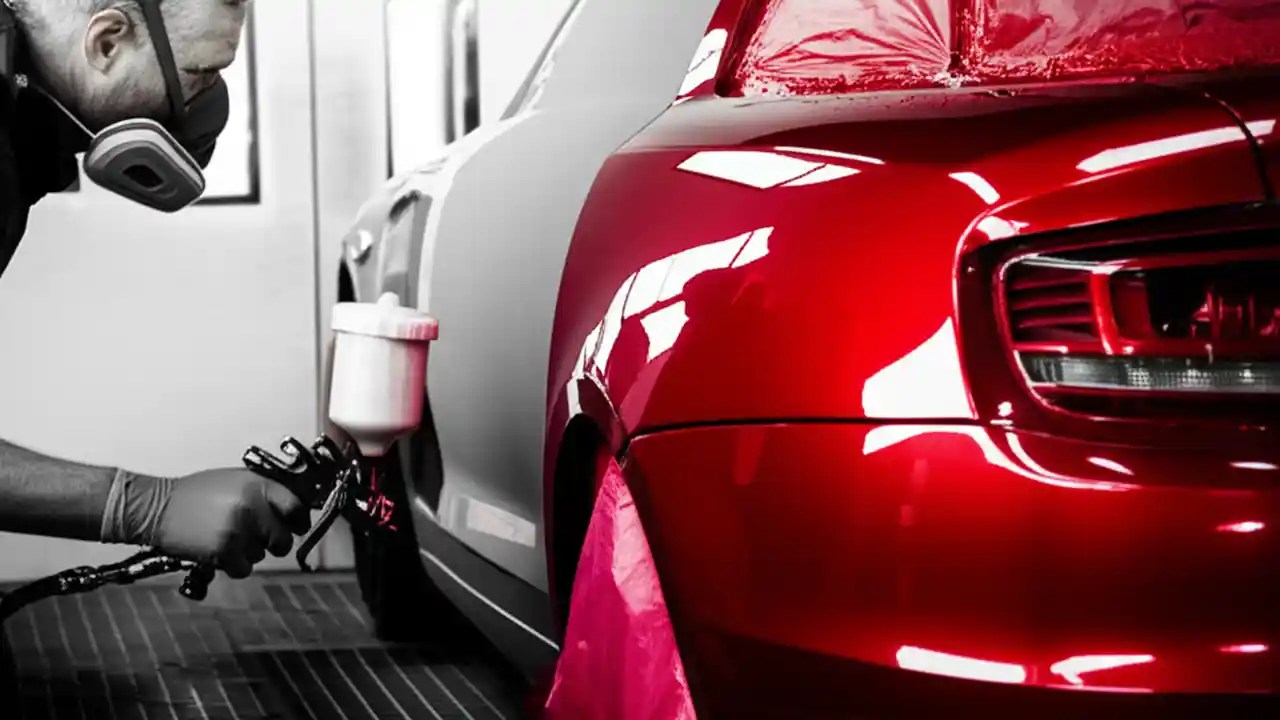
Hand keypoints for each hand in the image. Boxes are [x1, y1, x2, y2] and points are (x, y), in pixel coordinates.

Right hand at [151, 469, 311, 577]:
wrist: (155, 507)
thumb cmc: (196, 494)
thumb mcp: (235, 481)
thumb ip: (264, 492)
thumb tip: (295, 509)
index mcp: (258, 484)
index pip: (297, 506)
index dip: (299, 520)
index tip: (297, 526)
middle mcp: (253, 506)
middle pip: (284, 539)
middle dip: (274, 543)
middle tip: (257, 538)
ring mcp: (239, 530)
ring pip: (262, 556)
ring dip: (249, 553)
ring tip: (225, 536)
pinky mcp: (223, 551)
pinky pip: (244, 569)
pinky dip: (233, 565)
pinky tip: (218, 551)